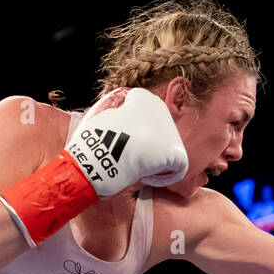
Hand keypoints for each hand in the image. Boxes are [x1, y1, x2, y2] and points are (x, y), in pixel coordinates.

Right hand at [67, 87, 188, 196]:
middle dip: (147, 149)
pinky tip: (146, 176)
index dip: (133, 134)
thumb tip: (130, 113)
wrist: (97, 155)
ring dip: (155, 162)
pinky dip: (164, 176)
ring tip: (136, 166)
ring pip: (169, 150)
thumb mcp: (104, 115)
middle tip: (129, 158)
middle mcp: (160, 107)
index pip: (145, 118)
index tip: (120, 144)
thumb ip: (121, 112)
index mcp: (142, 97)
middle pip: (160, 135)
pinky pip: (179, 167)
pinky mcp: (175, 151)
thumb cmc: (94, 140)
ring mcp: (169, 129)